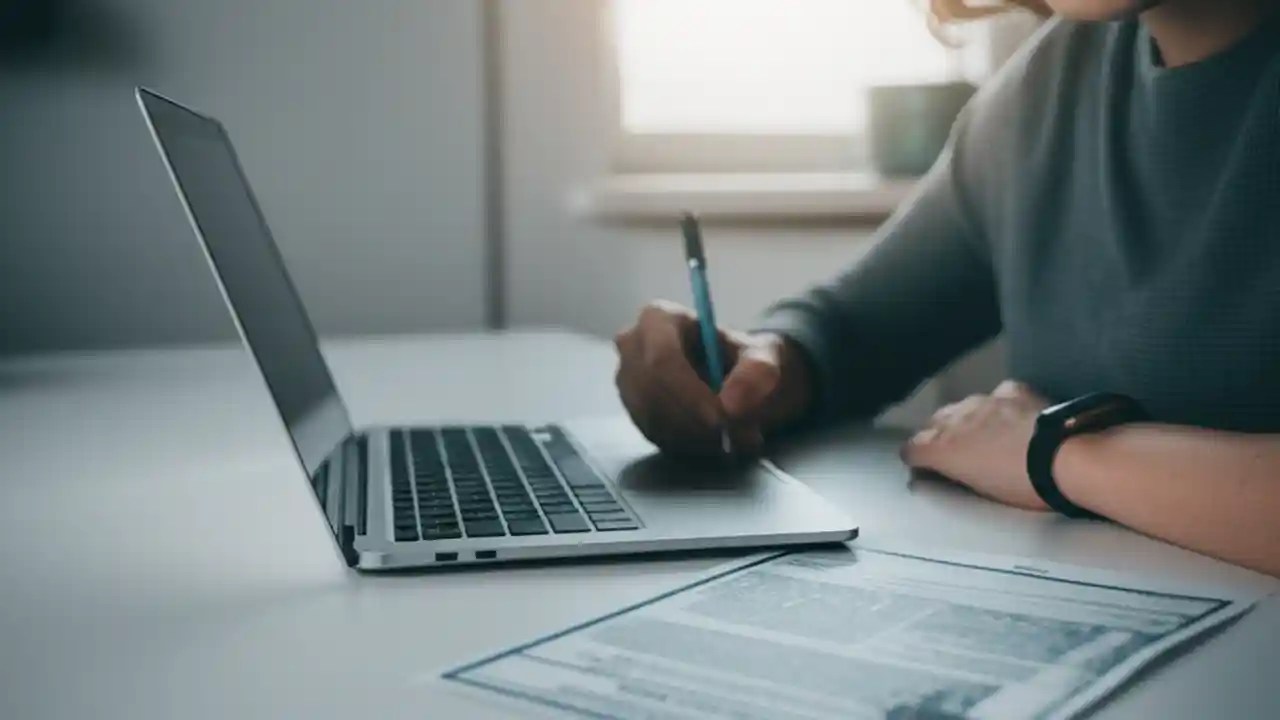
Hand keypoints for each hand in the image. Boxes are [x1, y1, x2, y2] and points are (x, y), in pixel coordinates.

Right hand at [614, 301, 812, 457]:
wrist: (736, 380)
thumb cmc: (744, 358)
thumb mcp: (764, 356)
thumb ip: (758, 371)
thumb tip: (733, 404)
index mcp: (658, 318)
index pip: (662, 358)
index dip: (690, 393)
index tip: (724, 419)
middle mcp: (632, 347)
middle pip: (653, 393)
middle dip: (697, 421)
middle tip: (741, 437)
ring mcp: (628, 383)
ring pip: (654, 419)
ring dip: (698, 437)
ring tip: (740, 438)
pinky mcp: (635, 413)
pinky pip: (655, 436)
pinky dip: (691, 447)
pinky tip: (721, 443)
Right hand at [901, 380, 1050, 510]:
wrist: (1063, 457)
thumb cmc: (1021, 486)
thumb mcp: (978, 489)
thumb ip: (954, 474)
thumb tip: (936, 472)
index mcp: (943, 448)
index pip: (911, 449)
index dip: (916, 460)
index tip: (925, 469)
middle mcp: (955, 419)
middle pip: (933, 424)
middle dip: (937, 435)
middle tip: (954, 453)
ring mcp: (984, 401)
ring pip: (961, 407)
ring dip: (965, 419)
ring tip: (981, 433)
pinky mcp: (1011, 392)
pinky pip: (997, 395)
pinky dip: (999, 405)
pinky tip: (1011, 414)